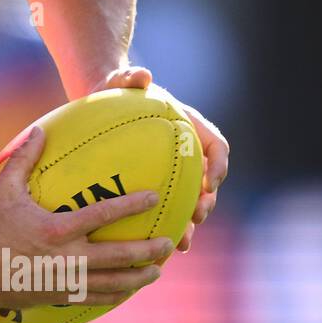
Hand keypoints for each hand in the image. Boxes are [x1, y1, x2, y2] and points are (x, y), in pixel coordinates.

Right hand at [0, 124, 173, 308]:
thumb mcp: (3, 191)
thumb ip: (24, 159)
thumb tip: (41, 130)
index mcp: (57, 229)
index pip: (104, 214)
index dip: (132, 205)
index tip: (154, 198)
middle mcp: (68, 258)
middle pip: (120, 255)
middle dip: (149, 250)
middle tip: (169, 242)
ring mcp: (67, 281)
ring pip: (115, 282)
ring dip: (140, 276)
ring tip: (158, 271)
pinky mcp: (62, 296)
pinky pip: (98, 297)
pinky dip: (118, 293)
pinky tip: (129, 290)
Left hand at [86, 66, 229, 252]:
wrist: (102, 100)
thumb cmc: (116, 88)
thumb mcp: (120, 79)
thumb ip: (131, 75)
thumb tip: (141, 75)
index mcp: (190, 128)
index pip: (216, 146)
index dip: (219, 164)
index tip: (212, 180)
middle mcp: (187, 155)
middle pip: (208, 183)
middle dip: (207, 202)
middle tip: (197, 215)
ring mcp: (173, 173)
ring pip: (189, 204)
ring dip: (188, 224)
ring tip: (182, 242)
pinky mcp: (153, 187)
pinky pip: (162, 210)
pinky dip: (160, 228)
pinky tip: (149, 248)